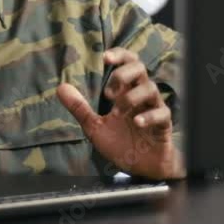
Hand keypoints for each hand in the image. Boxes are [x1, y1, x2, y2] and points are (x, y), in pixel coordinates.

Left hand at [57, 48, 184, 179]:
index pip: (128, 63)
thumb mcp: (95, 126)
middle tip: (108, 92)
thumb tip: (60, 87)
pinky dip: (149, 116)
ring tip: (117, 111)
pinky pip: (162, 113)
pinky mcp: (163, 125)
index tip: (105, 58)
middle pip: (140, 68)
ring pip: (151, 88)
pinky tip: (137, 123)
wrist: (140, 168)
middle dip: (123, 74)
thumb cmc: (121, 143)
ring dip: (131, 97)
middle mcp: (140, 96)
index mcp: (126, 91)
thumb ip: (80, 107)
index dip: (119, 55)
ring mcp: (153, 108)